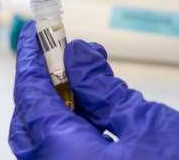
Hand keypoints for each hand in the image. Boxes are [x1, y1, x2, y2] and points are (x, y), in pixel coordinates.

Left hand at [9, 22, 178, 158]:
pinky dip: (75, 132)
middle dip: (42, 84)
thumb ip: (103, 88)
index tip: (35, 31)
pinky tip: (96, 108)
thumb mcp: (147, 122)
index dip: (32, 59)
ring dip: (61, 108)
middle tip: (58, 51)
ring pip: (48, 144)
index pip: (31, 97)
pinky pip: (68, 158)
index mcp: (64, 158)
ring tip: (83, 74)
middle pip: (31, 124)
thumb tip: (76, 55)